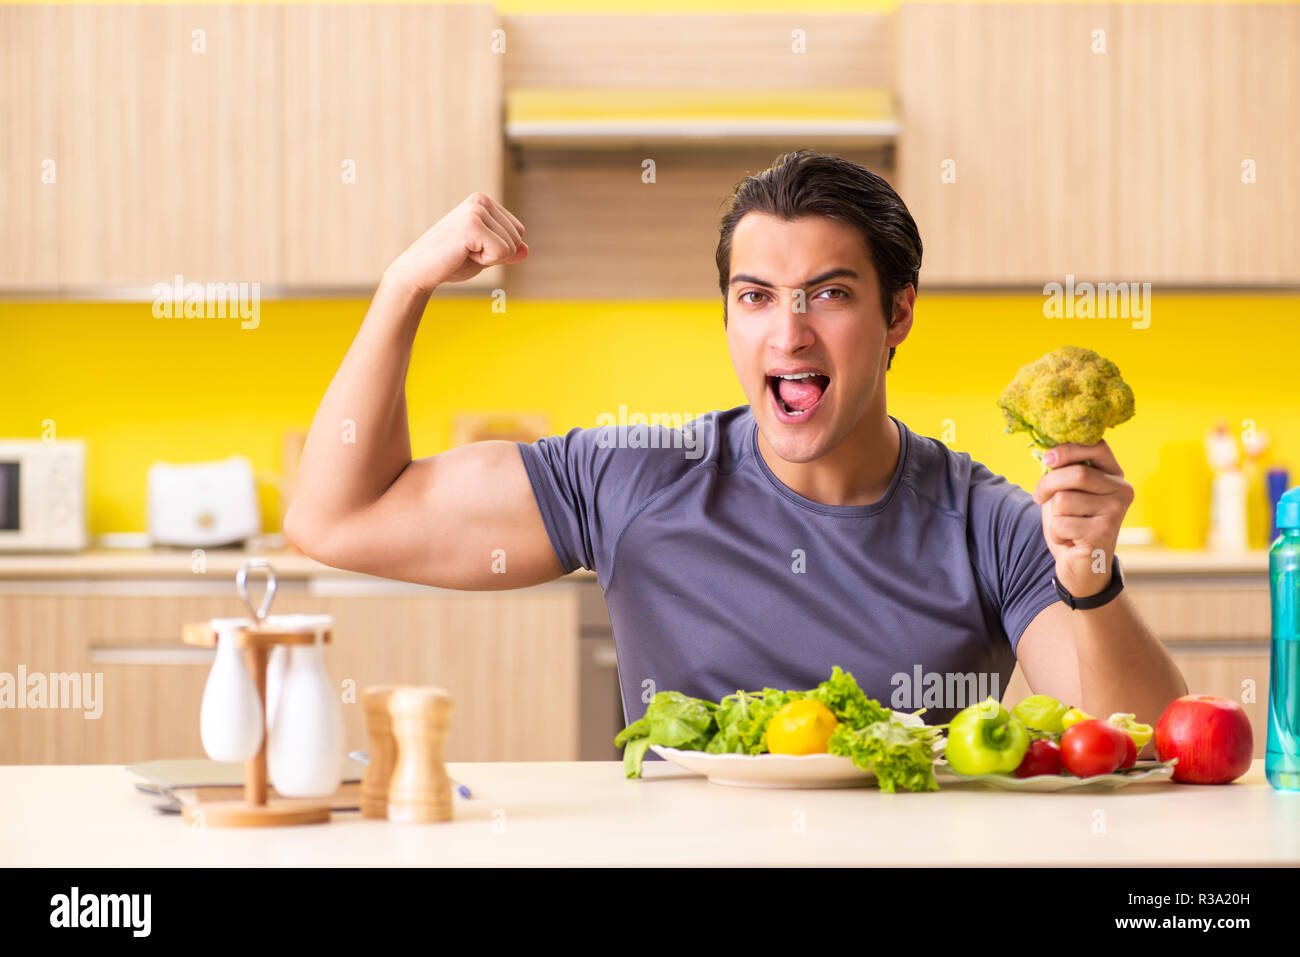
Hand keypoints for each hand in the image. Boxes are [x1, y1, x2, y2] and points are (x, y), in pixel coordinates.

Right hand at [386, 193, 527, 294]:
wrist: (419, 270)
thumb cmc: (450, 262)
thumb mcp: (485, 255)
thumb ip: (506, 250)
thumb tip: (526, 250)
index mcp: (484, 202)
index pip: (518, 231)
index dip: (499, 249)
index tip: (473, 248)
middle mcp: (481, 200)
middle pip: (517, 238)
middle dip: (496, 254)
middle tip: (466, 252)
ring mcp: (476, 210)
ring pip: (511, 246)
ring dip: (489, 258)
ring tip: (463, 252)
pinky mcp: (472, 225)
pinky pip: (502, 252)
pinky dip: (485, 261)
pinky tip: (463, 254)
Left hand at [1032, 440, 1133, 598]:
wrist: (1081, 565)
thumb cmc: (1071, 524)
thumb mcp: (1065, 493)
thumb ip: (1062, 473)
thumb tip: (1046, 453)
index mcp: (1114, 475)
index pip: (1096, 447)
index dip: (1068, 449)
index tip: (1047, 459)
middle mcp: (1121, 490)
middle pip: (1076, 474)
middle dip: (1048, 484)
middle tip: (1038, 497)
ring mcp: (1115, 512)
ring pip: (1064, 500)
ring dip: (1053, 514)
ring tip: (1064, 525)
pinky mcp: (1104, 533)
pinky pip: (1062, 523)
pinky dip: (1056, 533)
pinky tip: (1069, 540)